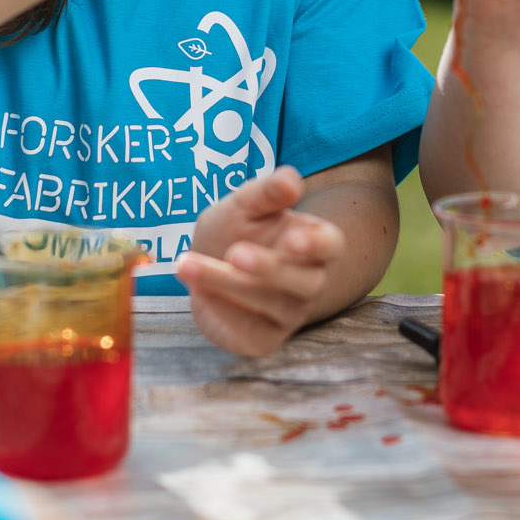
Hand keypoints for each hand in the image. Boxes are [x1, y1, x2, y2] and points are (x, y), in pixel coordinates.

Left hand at [179, 167, 344, 355]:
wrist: (208, 266)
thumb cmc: (237, 230)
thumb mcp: (246, 205)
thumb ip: (267, 192)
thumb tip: (290, 180)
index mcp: (315, 244)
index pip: (330, 246)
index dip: (315, 244)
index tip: (291, 238)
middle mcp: (310, 283)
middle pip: (305, 282)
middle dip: (270, 269)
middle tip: (234, 253)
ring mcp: (290, 315)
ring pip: (271, 305)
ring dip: (229, 285)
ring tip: (189, 264)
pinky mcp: (264, 339)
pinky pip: (250, 332)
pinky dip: (222, 312)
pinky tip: (196, 291)